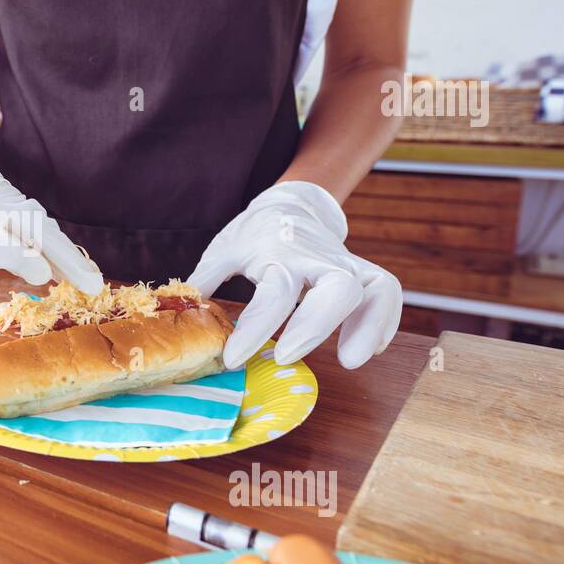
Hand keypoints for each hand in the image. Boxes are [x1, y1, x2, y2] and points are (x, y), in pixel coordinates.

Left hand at [187, 181, 401, 369]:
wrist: (293, 203)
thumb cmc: (253, 235)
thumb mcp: (223, 250)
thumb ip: (203, 284)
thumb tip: (177, 320)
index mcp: (277, 250)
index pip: (274, 292)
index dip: (255, 328)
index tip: (234, 358)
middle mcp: (316, 256)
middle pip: (337, 285)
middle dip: (316, 324)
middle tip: (287, 357)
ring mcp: (345, 263)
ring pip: (374, 286)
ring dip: (368, 324)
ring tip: (351, 360)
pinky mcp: (363, 272)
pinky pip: (387, 292)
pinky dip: (384, 320)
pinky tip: (368, 349)